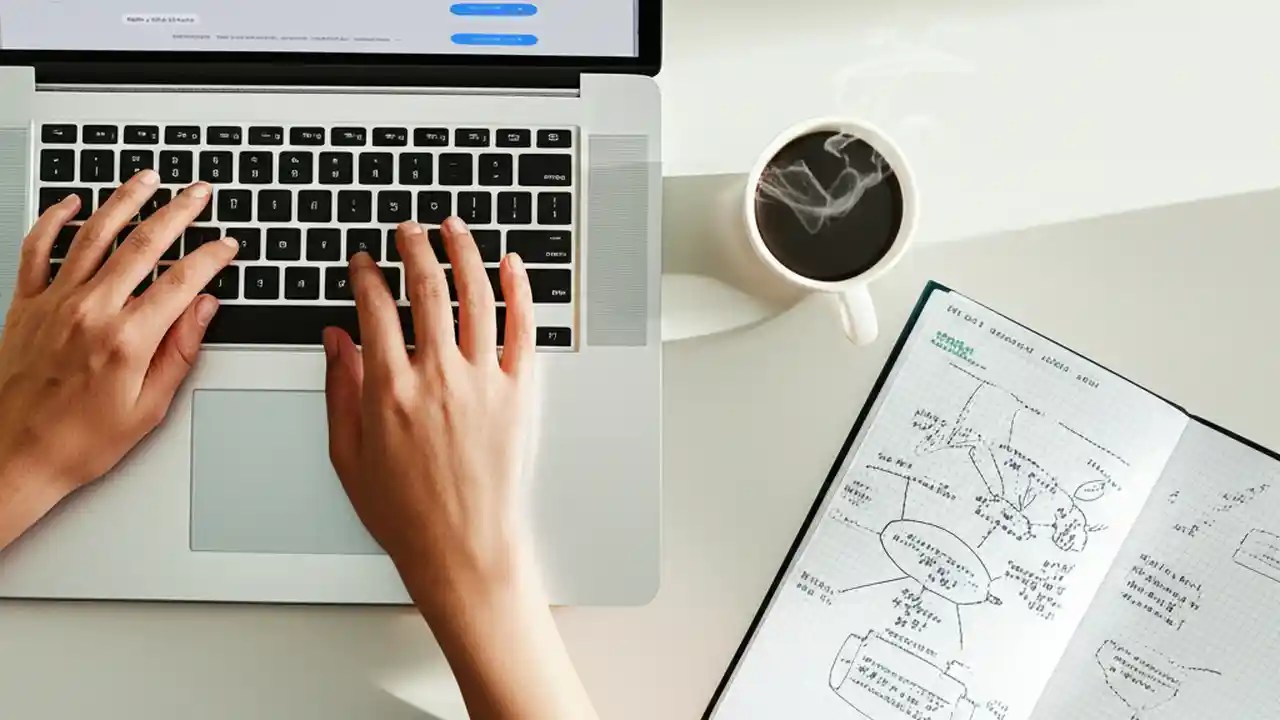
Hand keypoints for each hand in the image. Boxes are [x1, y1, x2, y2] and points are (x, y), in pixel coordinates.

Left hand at [0, 172, 236, 548]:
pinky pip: (38, 248)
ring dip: (124, 200)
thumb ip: (179, 351)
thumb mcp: (149, 407)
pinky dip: (54, 220)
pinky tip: (71, 204)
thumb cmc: (79, 441)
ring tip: (147, 179)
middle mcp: (91, 311)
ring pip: (94, 234)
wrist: (13, 455)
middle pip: (143, 244)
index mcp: (127, 339)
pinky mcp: (26, 304)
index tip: (227, 245)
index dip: (211, 257)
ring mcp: (55, 302)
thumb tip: (203, 309)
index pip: (182, 281)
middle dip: (178, 212)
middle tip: (198, 193)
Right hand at [325, 219, 596, 719]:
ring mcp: (484, 382)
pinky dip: (518, 290)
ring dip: (463, 252)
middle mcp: (438, 377)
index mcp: (390, 390)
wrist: (463, 547)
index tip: (362, 262)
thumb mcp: (348, 455)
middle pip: (426, 288)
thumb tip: (335, 338)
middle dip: (412, 248)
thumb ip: (339, 389)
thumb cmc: (405, 512)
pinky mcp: (519, 393)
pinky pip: (523, 328)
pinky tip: (510, 265)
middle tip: (406, 231)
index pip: (375, 307)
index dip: (365, 274)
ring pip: (476, 295)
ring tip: (452, 228)